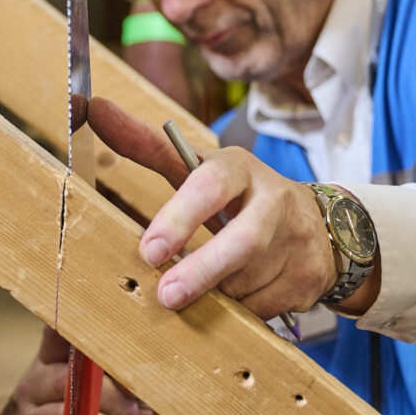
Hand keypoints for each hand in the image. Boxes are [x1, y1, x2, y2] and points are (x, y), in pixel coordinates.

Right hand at [14, 327, 152, 414]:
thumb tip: (130, 367)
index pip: (54, 335)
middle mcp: (35, 386)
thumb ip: (126, 376)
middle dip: (108, 398)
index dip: (65, 326)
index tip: (82, 316)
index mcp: (55, 362)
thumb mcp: (130, 396)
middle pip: (65, 380)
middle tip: (131, 414)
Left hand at [88, 98, 337, 316]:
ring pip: (247, 280)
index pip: (209, 186)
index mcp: (237, 168)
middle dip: (201, 270)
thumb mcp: (196, 167)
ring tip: (201, 285)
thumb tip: (93, 107)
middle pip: (241, 241)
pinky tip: (238, 292)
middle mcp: (274, 199)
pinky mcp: (309, 276)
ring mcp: (297, 238)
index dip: (178, 219)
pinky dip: (240, 307)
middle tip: (166, 295)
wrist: (321, 224)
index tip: (148, 250)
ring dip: (217, 291)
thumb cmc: (237, 195)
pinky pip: (262, 306)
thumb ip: (145, 145)